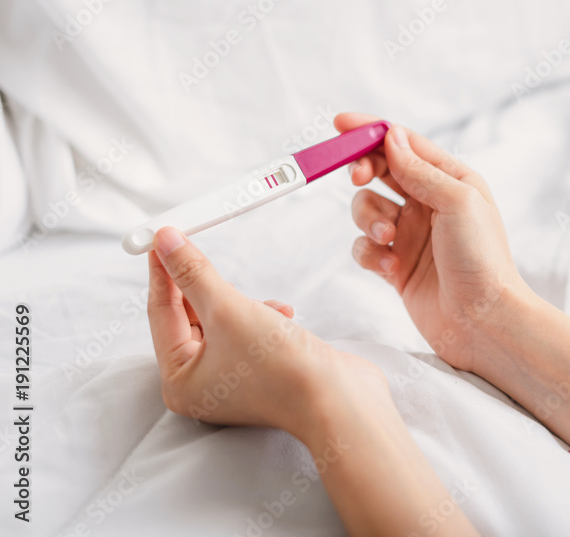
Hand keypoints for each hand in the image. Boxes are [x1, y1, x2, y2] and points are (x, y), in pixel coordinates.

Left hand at [146, 227, 389, 438]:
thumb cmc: (281, 368)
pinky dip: (262, 316)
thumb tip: (165, 241)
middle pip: (190, 318)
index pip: (161, 314)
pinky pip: (248, 331)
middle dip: (206, 288)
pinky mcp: (262, 371)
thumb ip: (193, 273)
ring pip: (222, 322)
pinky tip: (283, 315)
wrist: (340, 400)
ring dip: (242, 303)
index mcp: (179, 381)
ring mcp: (233, 379)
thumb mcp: (228, 310)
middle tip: (203, 251)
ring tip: (265, 305)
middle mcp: (201, 384)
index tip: (162, 236)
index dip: (163, 271)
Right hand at [336, 113, 530, 371]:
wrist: (484, 322)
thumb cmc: (482, 260)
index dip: (371, 131)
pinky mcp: (397, 266)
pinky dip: (369, 255)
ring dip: (369, 220)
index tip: (340, 124)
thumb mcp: (456, 202)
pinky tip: (391, 270)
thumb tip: (390, 136)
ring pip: (366, 209)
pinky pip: (364, 248)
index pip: (404, 144)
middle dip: (363, 171)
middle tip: (360, 178)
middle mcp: (429, 203)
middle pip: (380, 171)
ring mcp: (411, 235)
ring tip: (388, 240)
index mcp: (451, 180)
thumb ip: (419, 170)